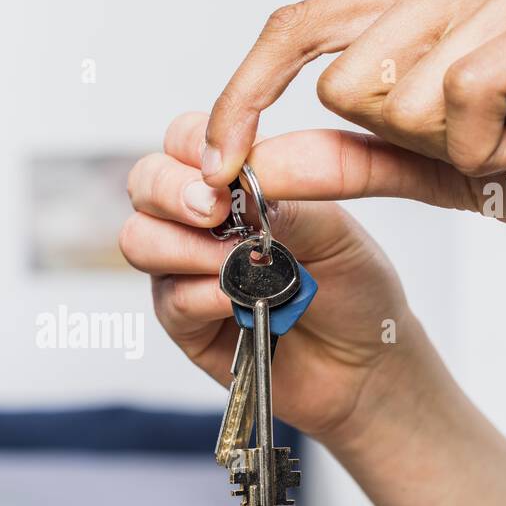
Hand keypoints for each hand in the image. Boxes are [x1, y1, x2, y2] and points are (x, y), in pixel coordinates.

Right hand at [122, 112, 428, 443]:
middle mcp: (197, 222)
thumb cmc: (353, 289)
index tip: (226, 173)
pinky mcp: (185, 324)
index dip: (193, 146)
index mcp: (233, 183)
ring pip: (139, 240)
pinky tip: (237, 301)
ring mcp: (185, 271)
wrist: (366, 364)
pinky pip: (169, 299)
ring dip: (181, 245)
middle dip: (171, 191)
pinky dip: (202, 295)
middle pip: (144, 183)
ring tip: (232, 263)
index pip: (184, 141)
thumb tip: (238, 179)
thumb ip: (286, 199)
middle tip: (212, 211)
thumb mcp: (335, 231)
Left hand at [201, 0, 505, 235]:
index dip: (244, 94)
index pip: (297, 26)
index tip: (217, 163)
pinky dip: (492, 143)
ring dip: (457, 145)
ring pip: (403, 88)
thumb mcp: (431, 171)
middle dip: (401, 140)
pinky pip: (468, 91)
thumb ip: (349, 161)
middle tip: (474, 139)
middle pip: (345, 75)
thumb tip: (259, 162)